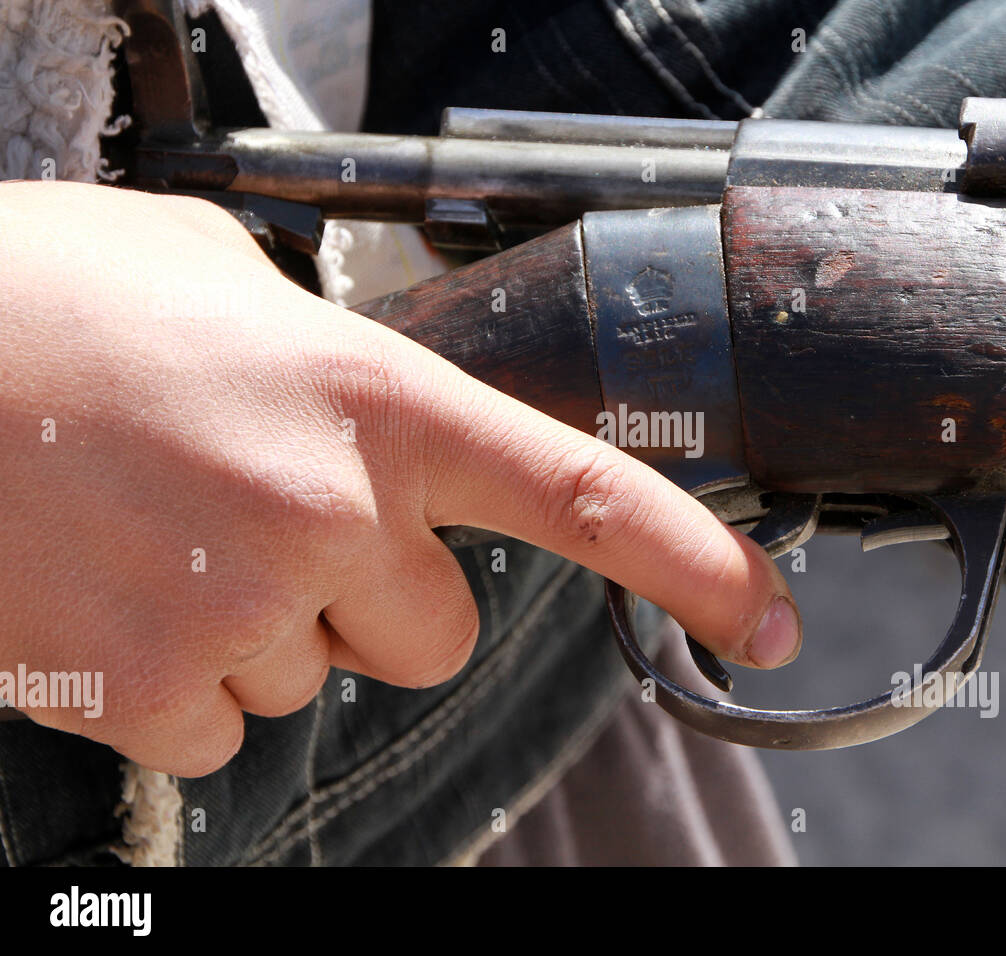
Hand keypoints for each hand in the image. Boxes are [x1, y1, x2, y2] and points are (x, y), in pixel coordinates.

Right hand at [0, 181, 800, 775]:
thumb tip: (391, 435)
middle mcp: (327, 511)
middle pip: (434, 632)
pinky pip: (217, 732)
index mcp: (373, 401)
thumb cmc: (56, 307)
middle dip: (371, 596)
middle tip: (265, 518)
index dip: (689, 563)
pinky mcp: (141, 690)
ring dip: (260, 625)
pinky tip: (112, 591)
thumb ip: (345, 367)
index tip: (763, 619)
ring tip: (159, 531)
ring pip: (313, 679)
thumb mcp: (234, 291)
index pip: (577, 491)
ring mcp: (236, 609)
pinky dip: (174, 680)